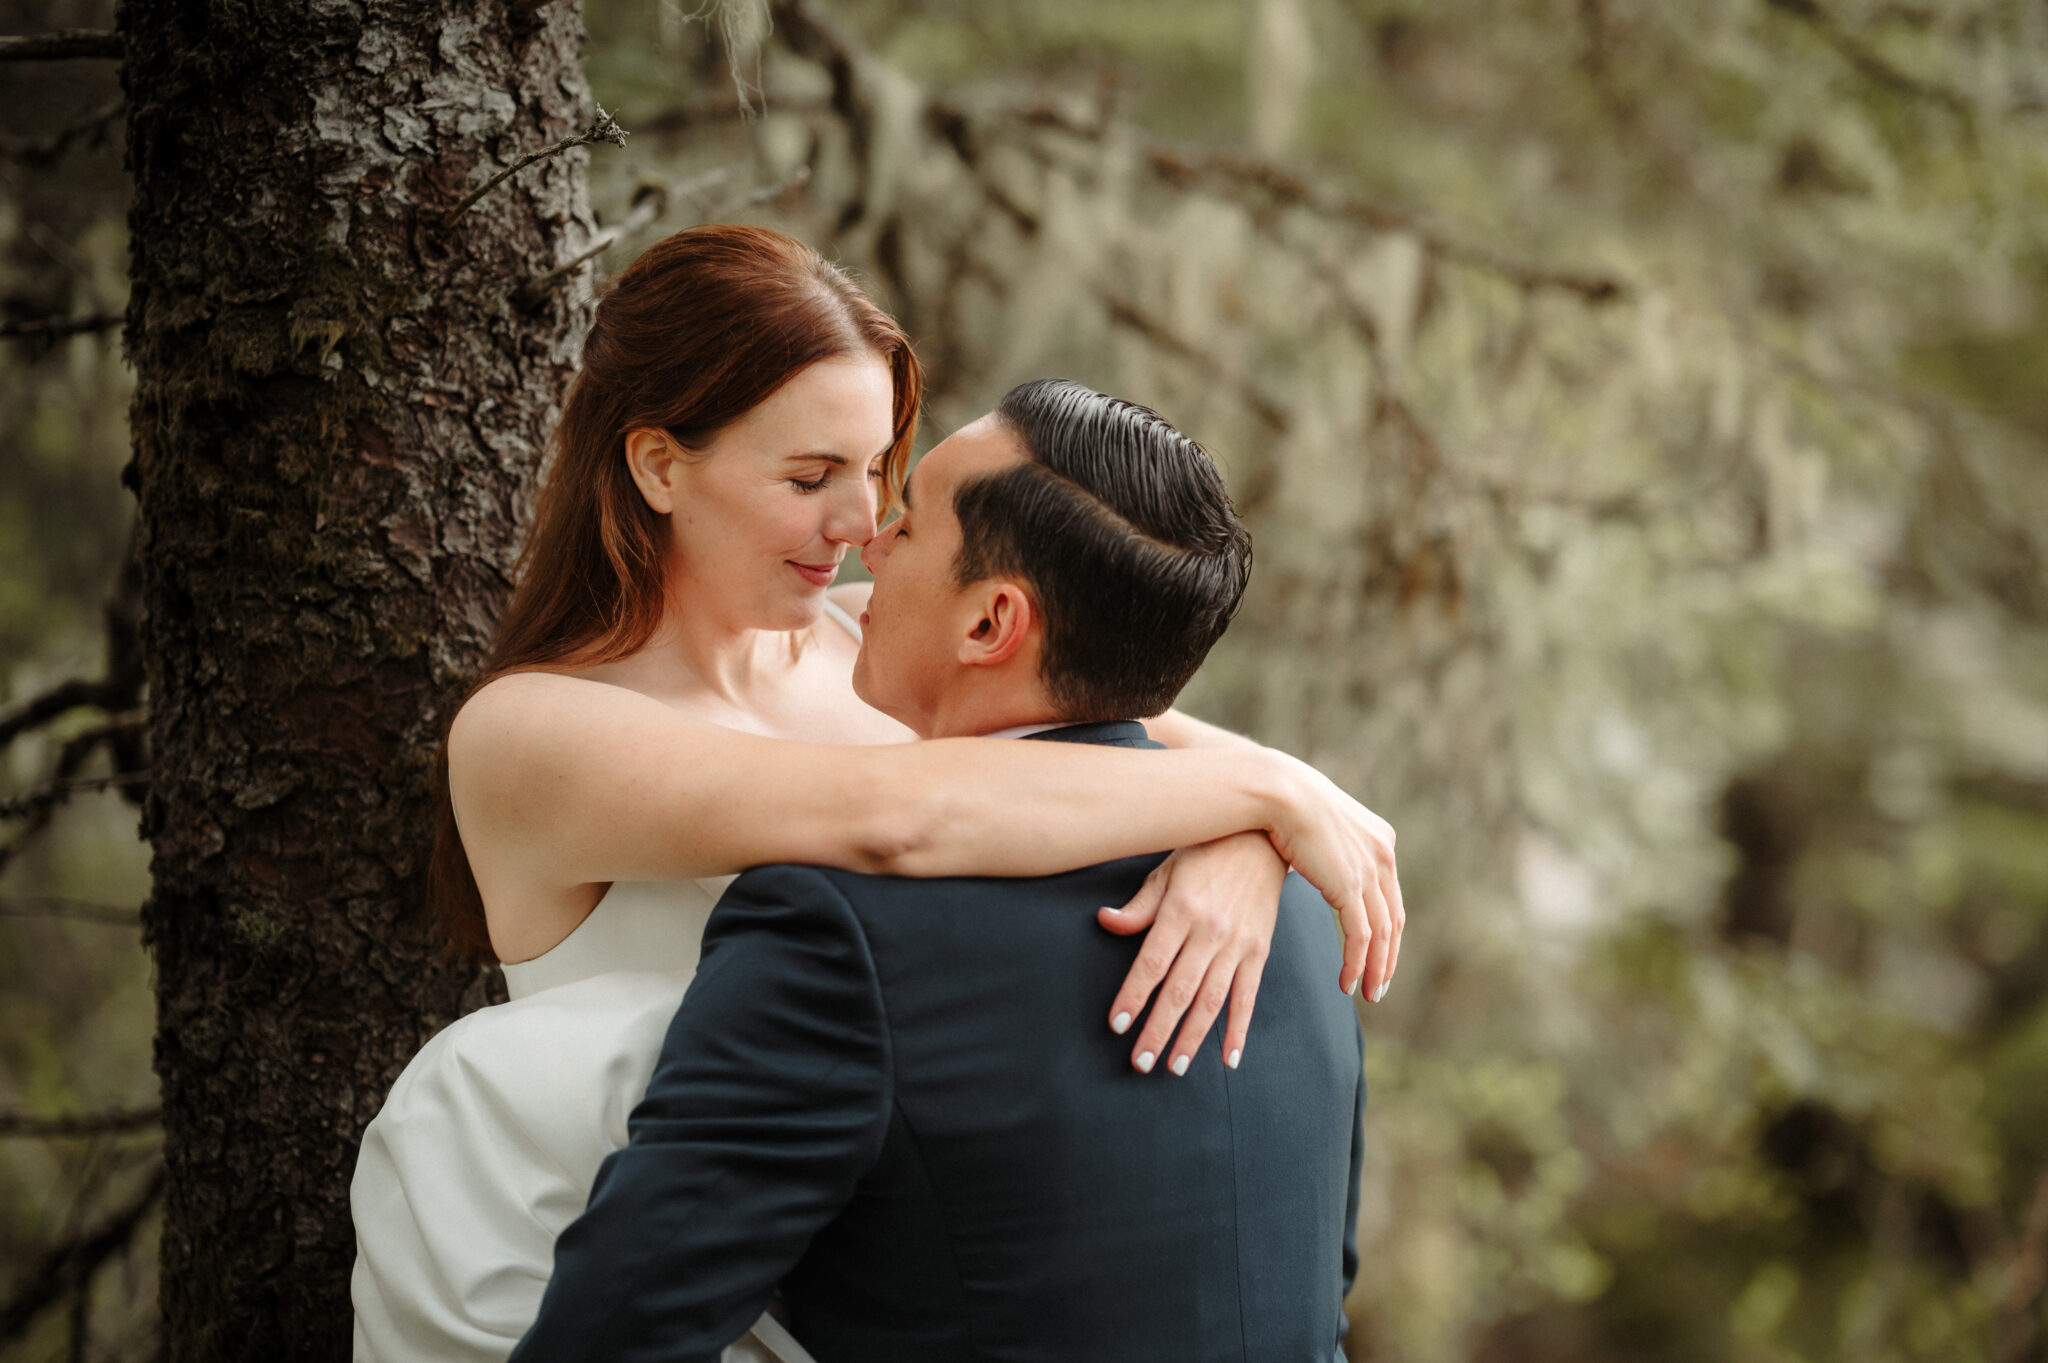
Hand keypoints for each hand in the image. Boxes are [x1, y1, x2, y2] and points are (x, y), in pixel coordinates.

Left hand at [1097, 831, 1284, 1075]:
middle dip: (1158, 1030)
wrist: (1263, 838)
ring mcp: (1237, 944)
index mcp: (1180, 910)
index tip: (1117, 1025)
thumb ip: (1139, 906)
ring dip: (1193, 1037)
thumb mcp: (1166, 870)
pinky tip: (1229, 1058)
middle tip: (1141, 1063)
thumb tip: (1105, 922)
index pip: (1151, 963)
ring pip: (1211, 1000)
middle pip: (1179, 991)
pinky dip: (1239, 1029)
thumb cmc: (1206, 853)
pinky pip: (1248, 996)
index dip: (1134, 996)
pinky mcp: (1259, 951)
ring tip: (1176, 1067)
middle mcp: (1209, 931)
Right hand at [1261, 755, 1403, 1003]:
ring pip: (1382, 934)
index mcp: (1382, 841)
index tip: (1377, 957)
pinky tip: (1346, 982)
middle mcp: (1383, 856)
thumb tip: (1313, 863)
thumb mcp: (1318, 826)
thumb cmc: (1284, 804)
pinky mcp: (1350, 885)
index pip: (1391, 898)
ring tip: (1365, 993)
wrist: (1278, 791)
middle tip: (1378, 986)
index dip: (1386, 933)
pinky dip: (1356, 964)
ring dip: (1375, 969)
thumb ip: (1328, 849)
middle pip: (1393, 919)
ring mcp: (1370, 870)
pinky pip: (1361, 936)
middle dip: (1387, 958)